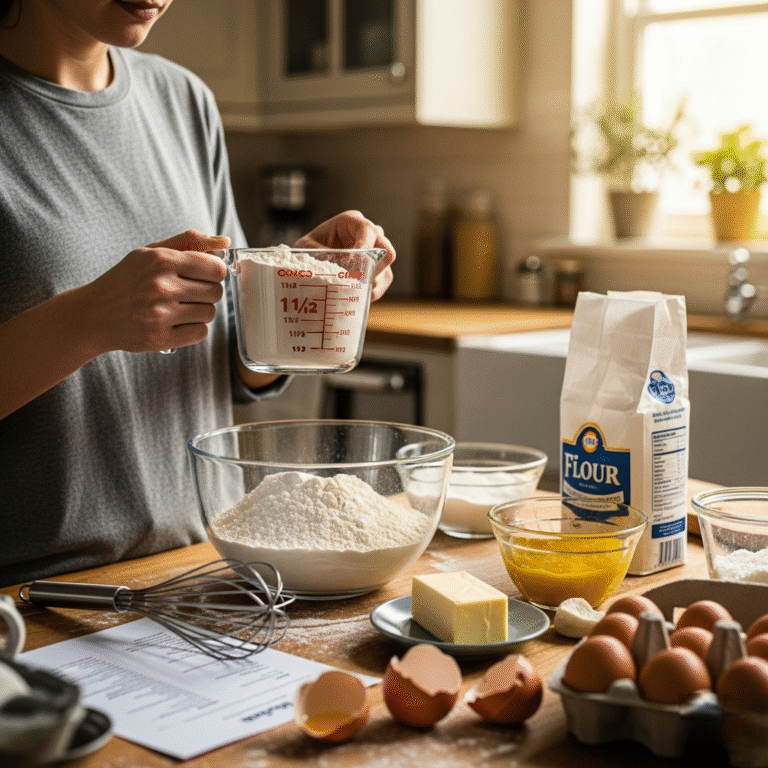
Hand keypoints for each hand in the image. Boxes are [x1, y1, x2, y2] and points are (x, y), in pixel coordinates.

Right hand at [84, 230, 229, 352]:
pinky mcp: (160, 339)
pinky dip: (193, 329)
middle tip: (188, 293)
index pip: (216, 268)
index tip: (204, 276)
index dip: (215, 273)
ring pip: (210, 313)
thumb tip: (225, 241)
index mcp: (161, 261)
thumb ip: (189, 241)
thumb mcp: (151, 252)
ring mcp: (160, 315)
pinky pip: (200, 333)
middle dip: (207, 292)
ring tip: (179, 308)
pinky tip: (175, 323)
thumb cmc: (127, 280)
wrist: (93, 314)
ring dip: (200, 311)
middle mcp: (161, 287)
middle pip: (216, 292)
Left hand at [294, 210, 394, 300]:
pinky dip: (373, 290)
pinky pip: (385, 279)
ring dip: (372, 281)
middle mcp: (369, 234)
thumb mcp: (306, 248)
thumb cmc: (307, 249)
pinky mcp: (378, 267)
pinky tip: (357, 295)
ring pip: (386, 267)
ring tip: (353, 289)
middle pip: (385, 249)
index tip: (350, 263)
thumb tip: (336, 267)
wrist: (309, 261)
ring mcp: (376, 250)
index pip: (368, 230)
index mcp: (352, 221)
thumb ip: (320, 254)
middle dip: (371, 268)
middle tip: (355, 280)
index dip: (364, 247)